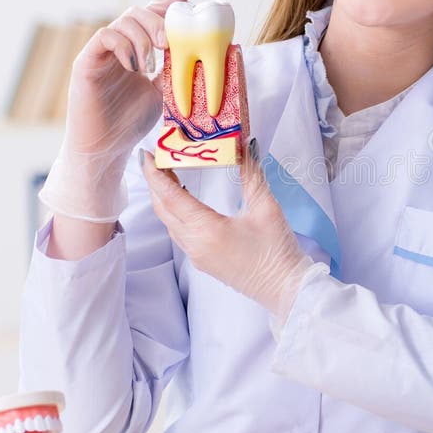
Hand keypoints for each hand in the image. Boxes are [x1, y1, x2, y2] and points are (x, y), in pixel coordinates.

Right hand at [39, 0, 193, 221]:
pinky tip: (135, 66)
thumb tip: (202, 56)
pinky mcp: (86, 63)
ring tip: (153, 61)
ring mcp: (101, 53)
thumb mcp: (163, 92)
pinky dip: (124, 46)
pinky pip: (104, 37)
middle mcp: (118, 46)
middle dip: (158, 20)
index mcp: (137, 50)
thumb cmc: (131, 121)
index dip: (169, 0)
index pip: (152, 17)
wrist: (106, 148)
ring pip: (122, 22)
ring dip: (143, 36)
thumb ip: (175, 71)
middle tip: (169, 42)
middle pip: (137, 13)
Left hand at [140, 142, 312, 317]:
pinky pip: (179, 233)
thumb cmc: (277, 250)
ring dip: (164, 198)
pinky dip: (175, 213)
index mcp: (207, 230)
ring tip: (168, 173)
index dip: (155, 173)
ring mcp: (196, 256)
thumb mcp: (266, 207)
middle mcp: (194, 245)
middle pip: (164, 209)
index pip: (170, 196)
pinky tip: (183, 200)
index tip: (147, 153)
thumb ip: (252, 174)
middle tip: (157, 157)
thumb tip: (245, 144)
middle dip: (156, 182)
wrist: (285, 288)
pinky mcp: (203, 262)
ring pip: (169, 222)